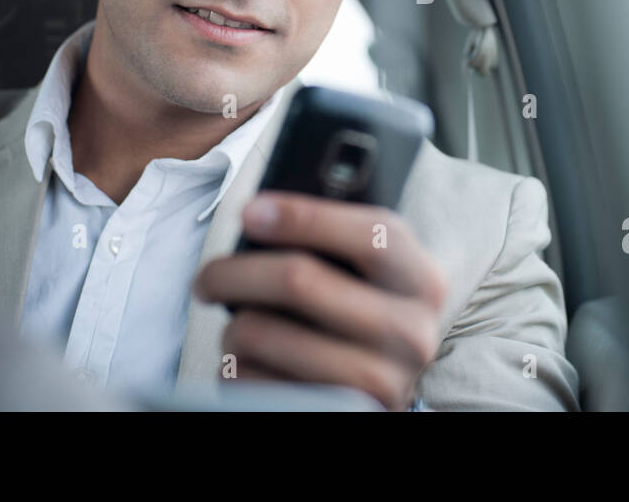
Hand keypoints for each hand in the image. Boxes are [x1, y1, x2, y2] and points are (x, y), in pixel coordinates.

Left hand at [193, 192, 449, 410]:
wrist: (369, 398)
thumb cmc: (357, 324)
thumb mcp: (370, 281)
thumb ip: (340, 244)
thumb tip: (263, 213)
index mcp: (422, 281)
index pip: (372, 234)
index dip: (305, 216)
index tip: (250, 212)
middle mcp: (412, 333)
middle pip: (299, 279)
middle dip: (233, 272)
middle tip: (207, 278)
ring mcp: (381, 382)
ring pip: (261, 332)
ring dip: (231, 328)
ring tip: (237, 330)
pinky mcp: (340, 416)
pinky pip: (253, 381)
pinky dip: (236, 370)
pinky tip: (253, 367)